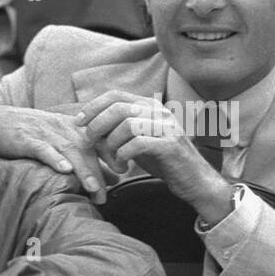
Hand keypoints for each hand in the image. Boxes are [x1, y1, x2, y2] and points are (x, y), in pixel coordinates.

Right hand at [0, 104, 110, 202]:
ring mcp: (46, 133)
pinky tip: (64, 169)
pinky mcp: (28, 139)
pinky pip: (43, 149)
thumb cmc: (36, 134)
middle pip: (87, 150)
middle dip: (99, 173)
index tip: (126, 170)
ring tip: (94, 188)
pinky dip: (54, 158)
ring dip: (83, 170)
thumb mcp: (65, 142)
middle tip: (106, 195)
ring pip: (70, 151)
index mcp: (76, 128)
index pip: (101, 139)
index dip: (114, 153)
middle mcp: (65, 129)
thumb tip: (116, 179)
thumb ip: (90, 159)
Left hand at [76, 90, 230, 216]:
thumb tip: (89, 126)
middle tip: (89, 142)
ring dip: (111, 144)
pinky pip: (136, 144)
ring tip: (111, 159)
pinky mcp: (170, 145)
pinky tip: (123, 166)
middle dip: (97, 125)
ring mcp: (167, 127)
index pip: (115, 95)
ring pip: (126, 124)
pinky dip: (123, 155)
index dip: (93, 106)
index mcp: (150, 106)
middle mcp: (159, 112)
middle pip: (118, 107)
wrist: (195, 181)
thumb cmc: (163, 162)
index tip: (79, 122)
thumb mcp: (138, 140)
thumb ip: (119, 129)